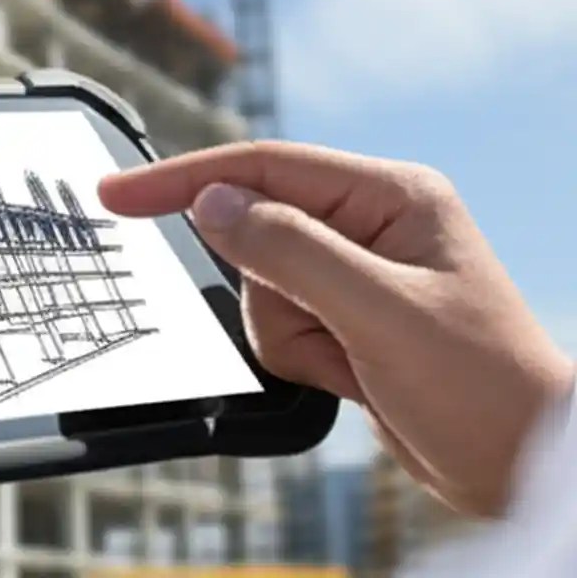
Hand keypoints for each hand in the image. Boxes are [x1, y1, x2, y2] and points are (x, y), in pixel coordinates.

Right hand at [99, 141, 574, 517]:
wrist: (518, 465)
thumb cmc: (482, 384)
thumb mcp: (380, 310)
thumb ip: (290, 249)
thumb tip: (211, 203)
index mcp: (390, 196)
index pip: (263, 168)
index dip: (184, 179)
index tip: (115, 193)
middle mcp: (370, 224)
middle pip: (256, 234)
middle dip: (273, 295)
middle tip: (331, 333)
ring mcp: (355, 274)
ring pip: (260, 287)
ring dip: (291, 335)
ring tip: (352, 362)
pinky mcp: (345, 317)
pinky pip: (279, 325)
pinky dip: (300, 357)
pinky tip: (352, 375)